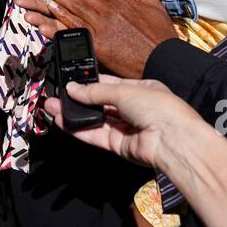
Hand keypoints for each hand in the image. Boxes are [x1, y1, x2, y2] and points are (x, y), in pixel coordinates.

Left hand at [14, 0, 175, 78]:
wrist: (164, 59)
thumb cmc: (160, 35)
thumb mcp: (154, 5)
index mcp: (118, 0)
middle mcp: (106, 11)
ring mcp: (100, 28)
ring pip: (71, 11)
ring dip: (51, 1)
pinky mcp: (97, 45)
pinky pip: (72, 34)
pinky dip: (57, 27)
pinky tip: (43, 21)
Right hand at [43, 74, 185, 167]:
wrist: (174, 140)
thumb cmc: (160, 109)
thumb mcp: (125, 90)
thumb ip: (96, 91)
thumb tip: (73, 88)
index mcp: (142, 90)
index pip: (111, 84)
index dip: (91, 82)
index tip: (71, 80)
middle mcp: (134, 109)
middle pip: (100, 103)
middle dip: (78, 99)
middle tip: (57, 95)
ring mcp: (127, 128)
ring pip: (95, 120)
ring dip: (74, 113)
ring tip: (52, 106)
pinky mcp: (119, 146)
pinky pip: (95, 136)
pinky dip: (78, 128)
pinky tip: (62, 121)